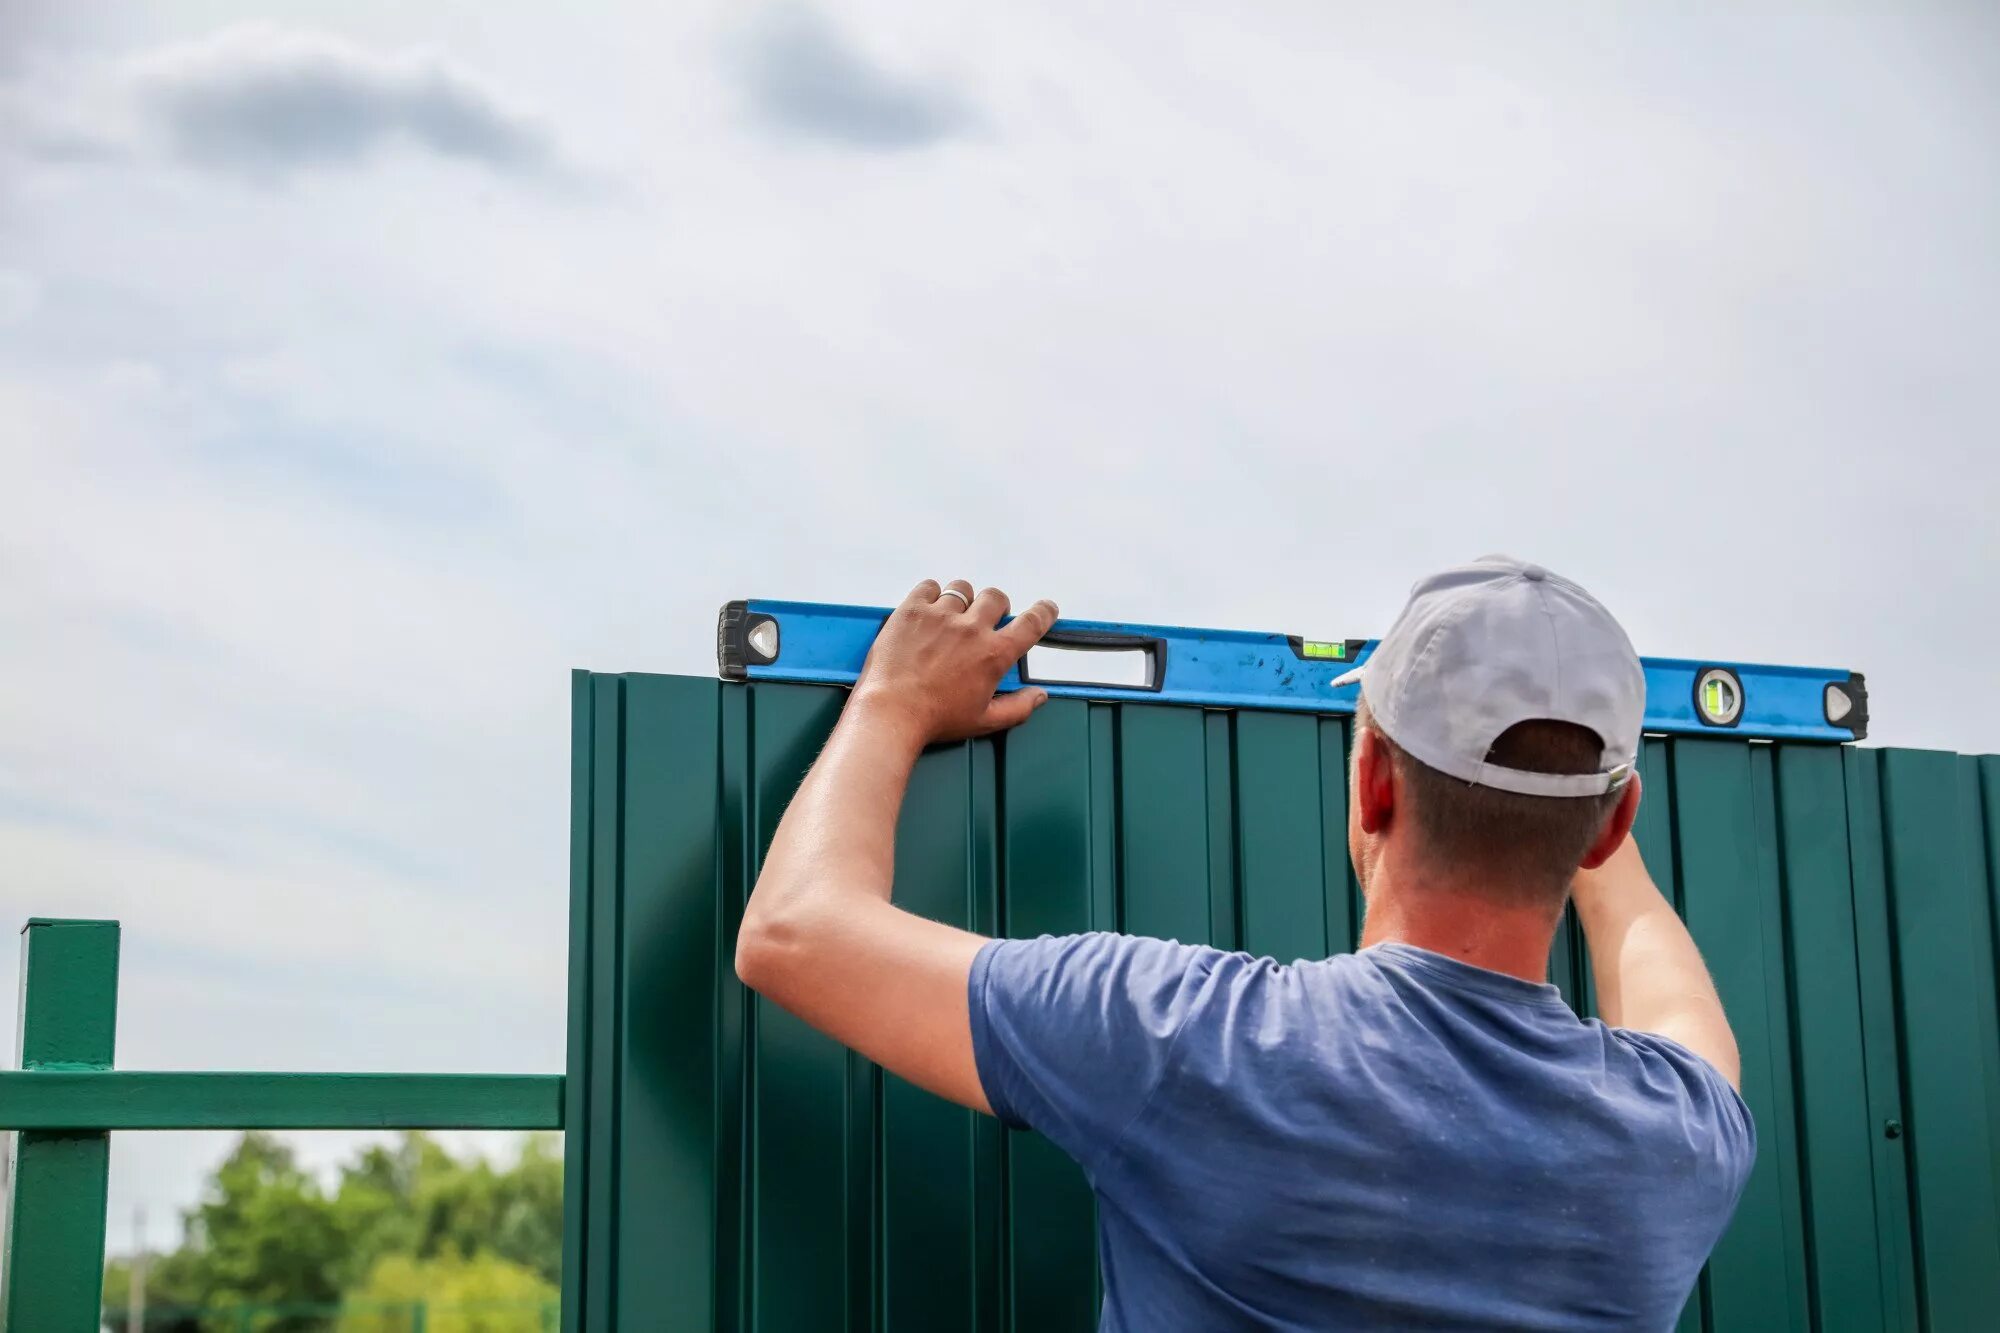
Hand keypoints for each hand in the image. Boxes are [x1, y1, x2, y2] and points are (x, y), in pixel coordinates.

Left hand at [848, 579, 1058, 745]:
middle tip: (984, 621)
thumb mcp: (984, 721)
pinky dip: (931, 594)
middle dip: (996, 607)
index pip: (1031, 623)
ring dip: (962, 600)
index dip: (1044, 612)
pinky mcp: (912, 610)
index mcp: (994, 654)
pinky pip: (928, 586)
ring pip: (962, 589)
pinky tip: (927, 610)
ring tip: (951, 617)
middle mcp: (971, 629)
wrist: (891, 713)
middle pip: (996, 597)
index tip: (1046, 608)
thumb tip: (1039, 697)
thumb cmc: (936, 719)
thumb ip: (1018, 708)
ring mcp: (940, 615)